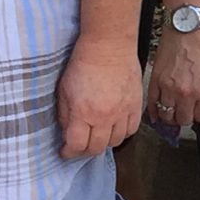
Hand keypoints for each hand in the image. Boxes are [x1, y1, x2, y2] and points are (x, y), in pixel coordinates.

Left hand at [59, 39, 145, 158]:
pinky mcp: (136, 105)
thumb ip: (65, 115)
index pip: (77, 145)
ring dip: (104, 142)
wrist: (108, 47)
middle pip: (97, 148)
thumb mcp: (63, 91)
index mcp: (83, 112)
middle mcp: (105, 116)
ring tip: (98, 135)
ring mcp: (123, 112)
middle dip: (85, 150)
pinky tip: (115, 127)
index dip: (69, 152)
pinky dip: (122, 133)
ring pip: (115, 141)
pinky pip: (132, 129)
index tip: (66, 151)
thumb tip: (68, 132)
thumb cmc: (83, 65)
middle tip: (80, 146)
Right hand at [147, 24, 199, 129]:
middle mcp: (187, 94)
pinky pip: (152, 104)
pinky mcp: (155, 80)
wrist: (189, 25)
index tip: (198, 112)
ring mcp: (168, 88)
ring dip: (170, 115)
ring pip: (166, 115)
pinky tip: (156, 114)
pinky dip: (154, 111)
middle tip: (185, 112)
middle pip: (183, 119)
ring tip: (172, 111)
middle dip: (185, 117)